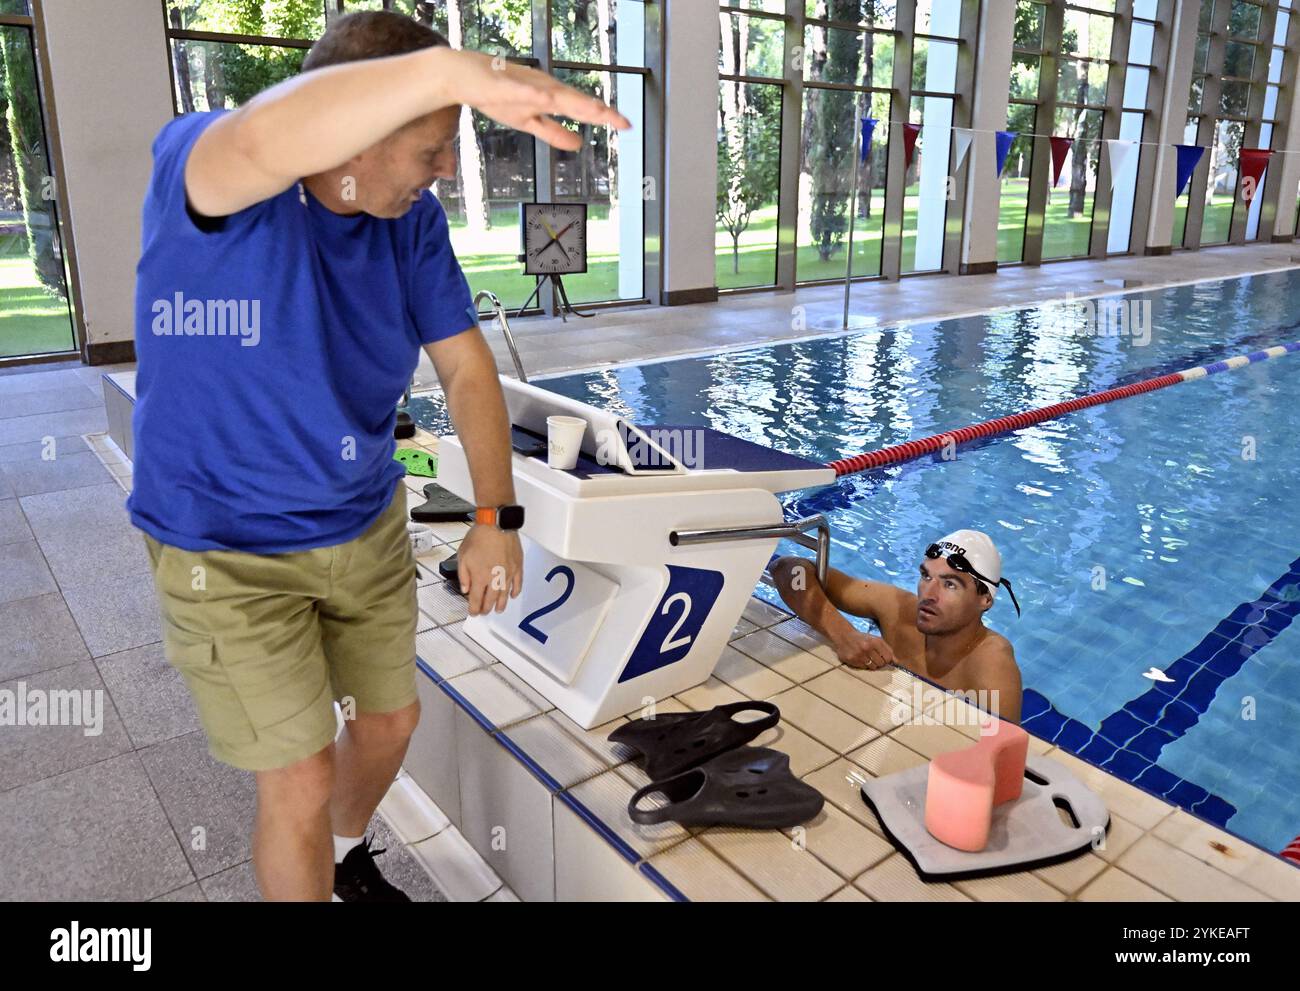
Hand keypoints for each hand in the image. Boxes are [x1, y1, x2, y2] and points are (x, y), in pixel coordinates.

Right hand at [432, 49, 630, 150]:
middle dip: (598, 110)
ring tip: (596, 109)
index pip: (582, 109)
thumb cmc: (496, 96)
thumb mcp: (528, 122)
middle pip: (575, 100)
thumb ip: (554, 132)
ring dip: (575, 101)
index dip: (605, 117)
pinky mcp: (502, 84)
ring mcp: (523, 85)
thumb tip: (579, 144)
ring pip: (553, 93)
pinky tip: (548, 98)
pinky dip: (535, 93)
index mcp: (549, 98)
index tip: (628, 126)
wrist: (462, 76)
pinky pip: (521, 90)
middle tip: (621, 121)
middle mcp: (542, 88)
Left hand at [456, 524, 522, 615]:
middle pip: (491, 600)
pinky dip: (515, 591)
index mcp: (480, 577)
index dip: (474, 609)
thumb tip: (466, 589)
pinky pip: (518, 584)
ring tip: (498, 610)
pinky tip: (513, 595)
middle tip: (484, 612)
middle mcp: (495, 579)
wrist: (496, 524)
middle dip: (486, 609)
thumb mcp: (463, 556)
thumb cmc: (479, 537)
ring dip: (501, 605)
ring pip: (505, 595)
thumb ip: (464, 576)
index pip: (476, 599)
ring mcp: (508, 574)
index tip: (473, 612)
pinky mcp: (517, 567)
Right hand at [834, 632, 895, 670]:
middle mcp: (867, 648)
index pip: (888, 658)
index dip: (887, 660)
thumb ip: (888, 649)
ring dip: (872, 664)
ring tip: (867, 658)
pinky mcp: (852, 660)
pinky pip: (863, 668)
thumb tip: (897, 662)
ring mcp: (859, 655)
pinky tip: (860, 658)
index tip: (884, 658)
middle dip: (879, 662)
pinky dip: (864, 665)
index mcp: (875, 641)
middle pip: (881, 664)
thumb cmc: (862, 638)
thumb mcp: (876, 640)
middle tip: (874, 658)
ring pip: (873, 667)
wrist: (844, 636)